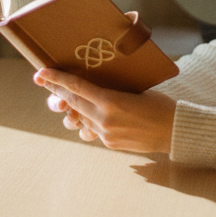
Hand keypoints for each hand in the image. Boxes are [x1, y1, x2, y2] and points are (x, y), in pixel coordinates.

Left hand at [33, 67, 176, 153]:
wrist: (175, 131)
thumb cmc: (161, 103)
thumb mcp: (137, 89)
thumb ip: (114, 88)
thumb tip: (98, 78)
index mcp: (111, 101)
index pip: (77, 88)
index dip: (57, 79)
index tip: (40, 72)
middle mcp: (104, 119)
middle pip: (73, 102)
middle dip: (56, 90)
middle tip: (42, 79)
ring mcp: (105, 134)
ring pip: (79, 118)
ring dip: (72, 107)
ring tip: (66, 96)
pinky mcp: (110, 143)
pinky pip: (91, 130)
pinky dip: (89, 119)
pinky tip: (90, 112)